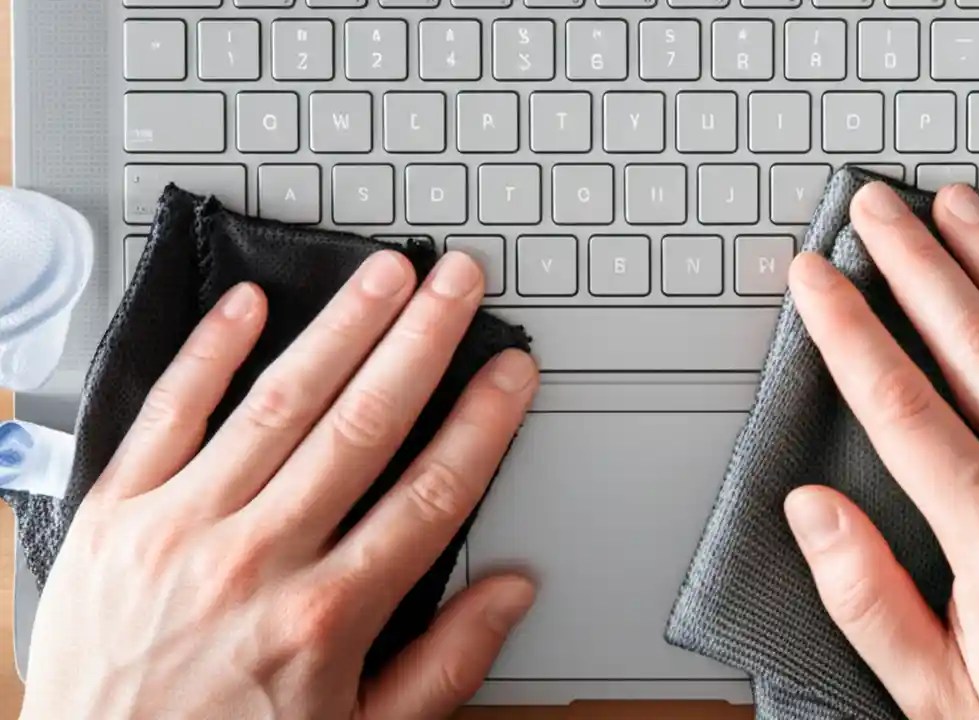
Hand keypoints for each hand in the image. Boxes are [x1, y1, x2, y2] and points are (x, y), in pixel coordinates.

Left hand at [21, 251, 538, 719]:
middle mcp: (257, 560)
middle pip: (364, 424)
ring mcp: (180, 528)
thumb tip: (511, 591)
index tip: (511, 373)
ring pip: (279, 403)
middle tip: (457, 283)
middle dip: (422, 342)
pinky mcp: (114, 514)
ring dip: (340, 328)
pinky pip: (167, 413)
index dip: (484, 422)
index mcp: (326, 617)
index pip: (432, 491)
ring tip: (386, 275)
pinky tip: (248, 305)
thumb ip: (446, 662)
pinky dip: (209, 352)